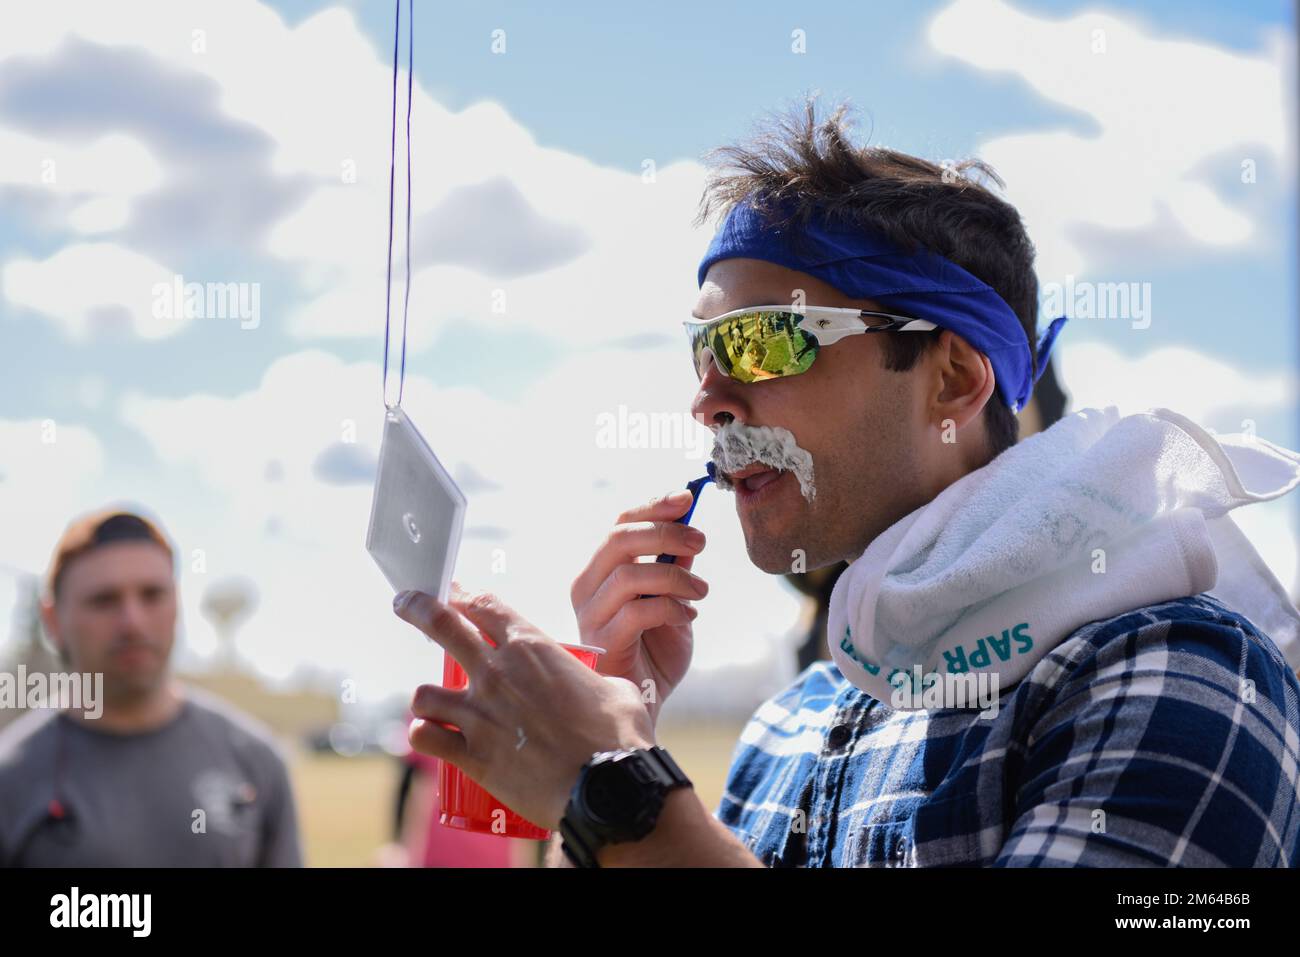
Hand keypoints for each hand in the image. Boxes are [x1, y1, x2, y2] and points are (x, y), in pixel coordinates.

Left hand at [394, 585, 655, 830]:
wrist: (609, 786)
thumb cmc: (619, 736)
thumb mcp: (615, 689)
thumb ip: (595, 681)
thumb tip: (596, 690)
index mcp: (532, 647)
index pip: (485, 606)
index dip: (466, 596)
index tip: (455, 594)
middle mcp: (498, 673)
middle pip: (441, 625)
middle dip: (417, 608)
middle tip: (404, 603)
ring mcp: (480, 714)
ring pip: (423, 692)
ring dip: (428, 698)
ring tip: (436, 706)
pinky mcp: (472, 755)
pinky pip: (424, 737)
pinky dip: (424, 736)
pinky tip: (431, 738)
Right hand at [569, 489, 708, 725]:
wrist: (647, 703)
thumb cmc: (654, 650)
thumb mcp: (672, 599)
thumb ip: (674, 566)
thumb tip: (689, 526)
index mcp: (600, 571)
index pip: (620, 524)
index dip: (653, 507)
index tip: (687, 498)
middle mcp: (587, 588)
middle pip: (619, 539)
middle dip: (665, 533)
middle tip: (701, 542)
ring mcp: (591, 615)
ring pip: (630, 574)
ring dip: (676, 577)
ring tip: (702, 592)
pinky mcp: (604, 642)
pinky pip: (638, 611)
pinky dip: (671, 607)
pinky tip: (688, 616)